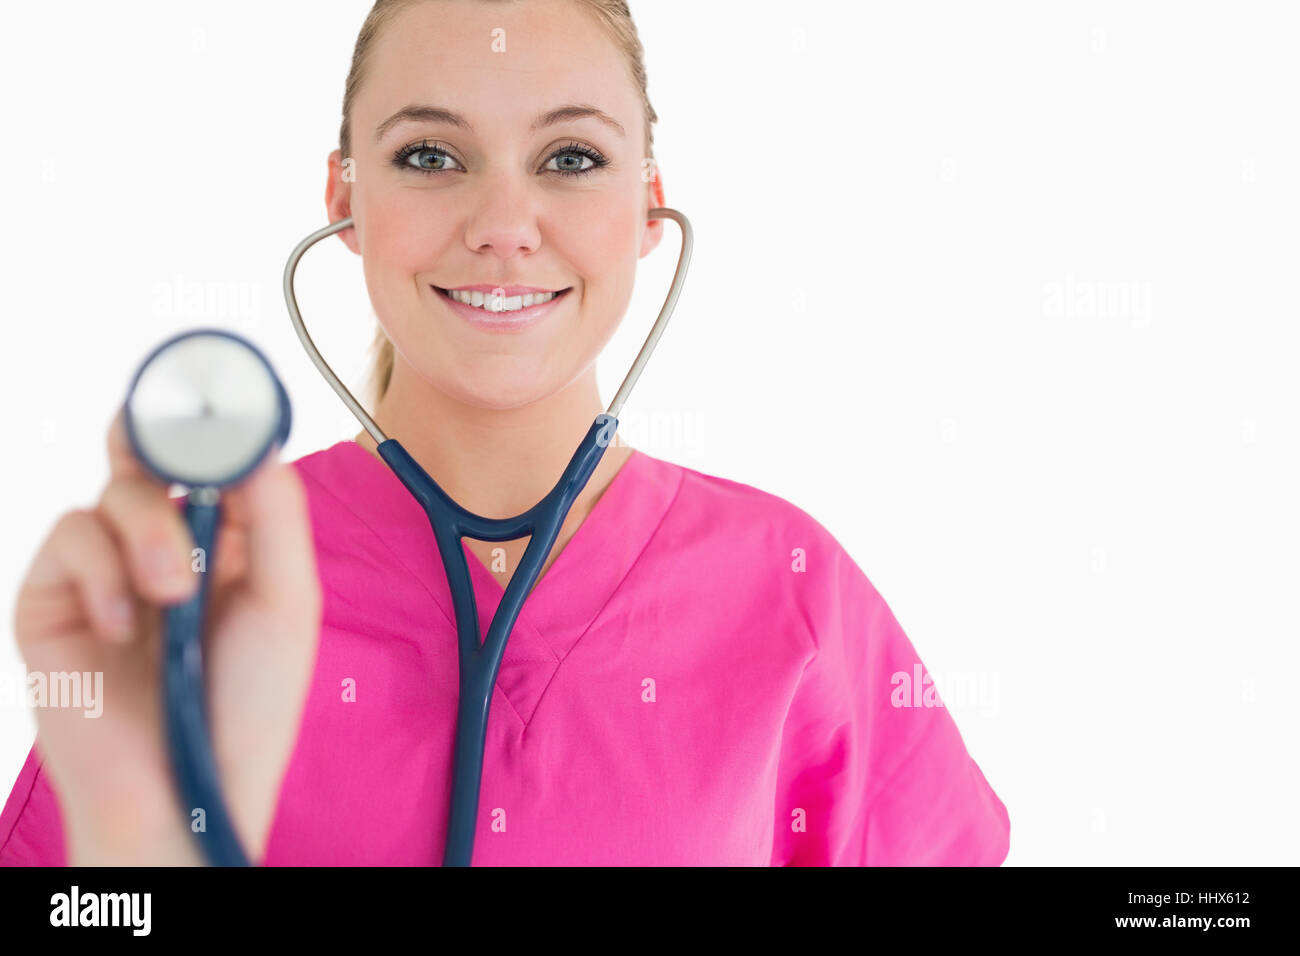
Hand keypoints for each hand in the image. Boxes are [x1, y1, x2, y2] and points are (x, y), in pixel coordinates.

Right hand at [13, 407, 320, 863]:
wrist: (185, 789)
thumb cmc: (246, 705)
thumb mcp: (284, 604)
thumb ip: (273, 519)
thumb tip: (259, 441)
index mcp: (229, 542)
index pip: (215, 460)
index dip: (217, 422)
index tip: (226, 392)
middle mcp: (167, 546)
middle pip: (149, 456)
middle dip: (156, 434)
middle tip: (167, 437)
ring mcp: (107, 571)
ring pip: (113, 494)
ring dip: (146, 533)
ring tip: (172, 596)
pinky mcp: (56, 600)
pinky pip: (67, 541)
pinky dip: (100, 572)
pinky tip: (124, 625)